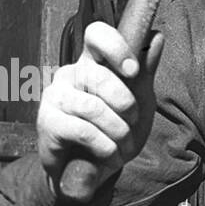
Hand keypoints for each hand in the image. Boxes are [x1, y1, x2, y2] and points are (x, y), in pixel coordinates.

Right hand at [37, 21, 163, 198]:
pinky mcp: (47, 121)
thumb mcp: (138, 100)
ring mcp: (55, 96)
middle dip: (126, 105)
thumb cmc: (114, 130)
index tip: (133, 70)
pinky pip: (83, 131)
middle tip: (131, 122)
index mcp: (92, 62)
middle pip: (99, 76)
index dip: (116, 47)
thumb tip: (157, 36)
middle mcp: (70, 74)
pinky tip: (109, 153)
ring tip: (122, 145)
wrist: (93, 171)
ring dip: (118, 132)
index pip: (96, 35)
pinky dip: (105, 146)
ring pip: (93, 107)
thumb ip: (145, 71)